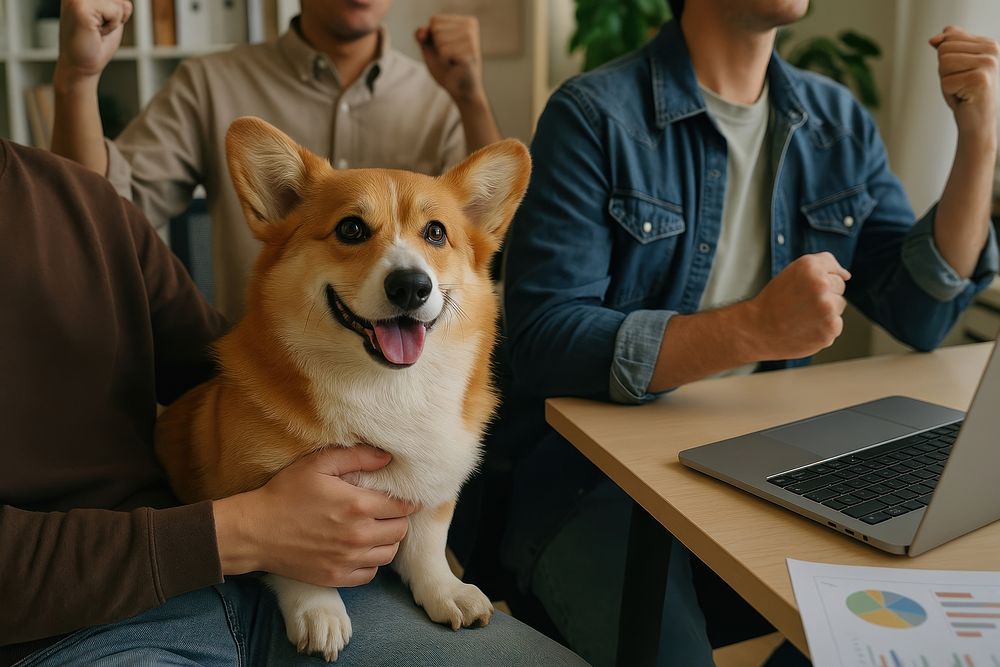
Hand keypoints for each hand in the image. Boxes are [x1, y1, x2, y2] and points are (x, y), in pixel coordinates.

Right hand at [55, 0, 131, 85]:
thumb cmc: (95, 42)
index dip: (118, 10)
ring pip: (120, 3)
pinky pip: (116, 12)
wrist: (81, 65)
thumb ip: (114, 1)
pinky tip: (96, 31)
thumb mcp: (110, 14)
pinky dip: (112, 26)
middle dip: (118, 14)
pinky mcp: (80, 6)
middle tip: (99, 27)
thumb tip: (124, 0)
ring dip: (115, 21)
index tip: (100, 21)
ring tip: (97, 29)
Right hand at [213, 446, 416, 587]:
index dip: (405, 501)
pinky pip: (370, 573)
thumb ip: (356, 457)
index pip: (402, 507)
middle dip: (397, 520)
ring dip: (387, 541)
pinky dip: (370, 562)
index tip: (399, 498)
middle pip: (400, 531)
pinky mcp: (336, 576)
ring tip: (375, 530)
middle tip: (386, 512)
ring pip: (388, 553)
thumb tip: (387, 458)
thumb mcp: (317, 465)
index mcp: (358, 505)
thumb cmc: (285, 493)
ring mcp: (348, 559)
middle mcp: (358, 535)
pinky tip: (360, 549)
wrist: (254, 531)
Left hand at [415, 15, 486, 106]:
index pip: (435, 21)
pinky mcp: (470, 53)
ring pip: (439, 40)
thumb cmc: (447, 69)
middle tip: (450, 58)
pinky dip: (444, 62)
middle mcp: (471, 26)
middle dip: (437, 47)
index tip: (446, 49)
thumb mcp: (430, 49)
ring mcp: (472, 39)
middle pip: (436, 30)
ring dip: (441, 56)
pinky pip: (443, 52)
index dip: (433, 39)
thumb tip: (422, 30)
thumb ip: (422, 36)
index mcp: (465, 21)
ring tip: (453, 62)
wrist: (462, 91)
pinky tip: (456, 67)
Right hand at [743, 252, 850, 359]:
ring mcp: (827, 309)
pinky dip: (823, 328)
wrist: (758, 329)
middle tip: (801, 302)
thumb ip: (823, 265)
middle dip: (825, 293)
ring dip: (826, 311)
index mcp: (810, 267)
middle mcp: (821, 285)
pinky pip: (836, 324)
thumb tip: (847, 276)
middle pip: (840, 287)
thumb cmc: (774, 300)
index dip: (818, 279)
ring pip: (839, 306)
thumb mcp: (793, 271)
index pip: (835, 269)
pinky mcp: (830, 329)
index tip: (803, 287)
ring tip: (803, 315)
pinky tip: (805, 328)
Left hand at [929, 26, 998, 141]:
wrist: (977, 121)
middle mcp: (992, 50)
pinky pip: (946, 81)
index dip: (945, 59)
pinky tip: (964, 97)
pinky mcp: (980, 80)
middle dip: (944, 70)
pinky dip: (949, 92)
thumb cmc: (964, 92)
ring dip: (946, 80)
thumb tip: (933, 39)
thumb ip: (947, 47)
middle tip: (960, 83)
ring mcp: (988, 64)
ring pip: (944, 63)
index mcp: (988, 43)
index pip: (949, 37)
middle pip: (944, 49)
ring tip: (961, 89)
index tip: (961, 72)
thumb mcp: (954, 65)